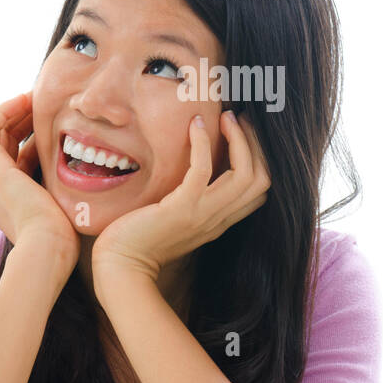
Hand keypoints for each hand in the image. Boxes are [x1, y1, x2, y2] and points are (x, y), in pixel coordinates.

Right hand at [0, 92, 78, 264]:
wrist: (47, 249)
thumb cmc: (63, 236)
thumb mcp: (62, 207)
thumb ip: (63, 190)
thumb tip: (84, 172)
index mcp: (6, 200)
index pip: (14, 158)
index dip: (29, 137)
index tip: (50, 124)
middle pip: (2, 144)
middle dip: (21, 122)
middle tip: (43, 106)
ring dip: (14, 113)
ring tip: (36, 98)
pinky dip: (6, 111)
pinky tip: (27, 99)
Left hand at [92, 111, 270, 283]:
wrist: (121, 266)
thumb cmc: (139, 241)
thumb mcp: (175, 220)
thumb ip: (190, 202)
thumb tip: (193, 175)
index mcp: (218, 221)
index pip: (258, 191)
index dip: (259, 160)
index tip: (243, 135)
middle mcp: (217, 219)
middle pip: (261, 178)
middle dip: (256, 144)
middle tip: (238, 118)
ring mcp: (202, 214)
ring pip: (245, 173)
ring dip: (240, 139)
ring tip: (227, 116)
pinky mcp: (180, 208)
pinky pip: (203, 170)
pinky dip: (203, 143)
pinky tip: (195, 124)